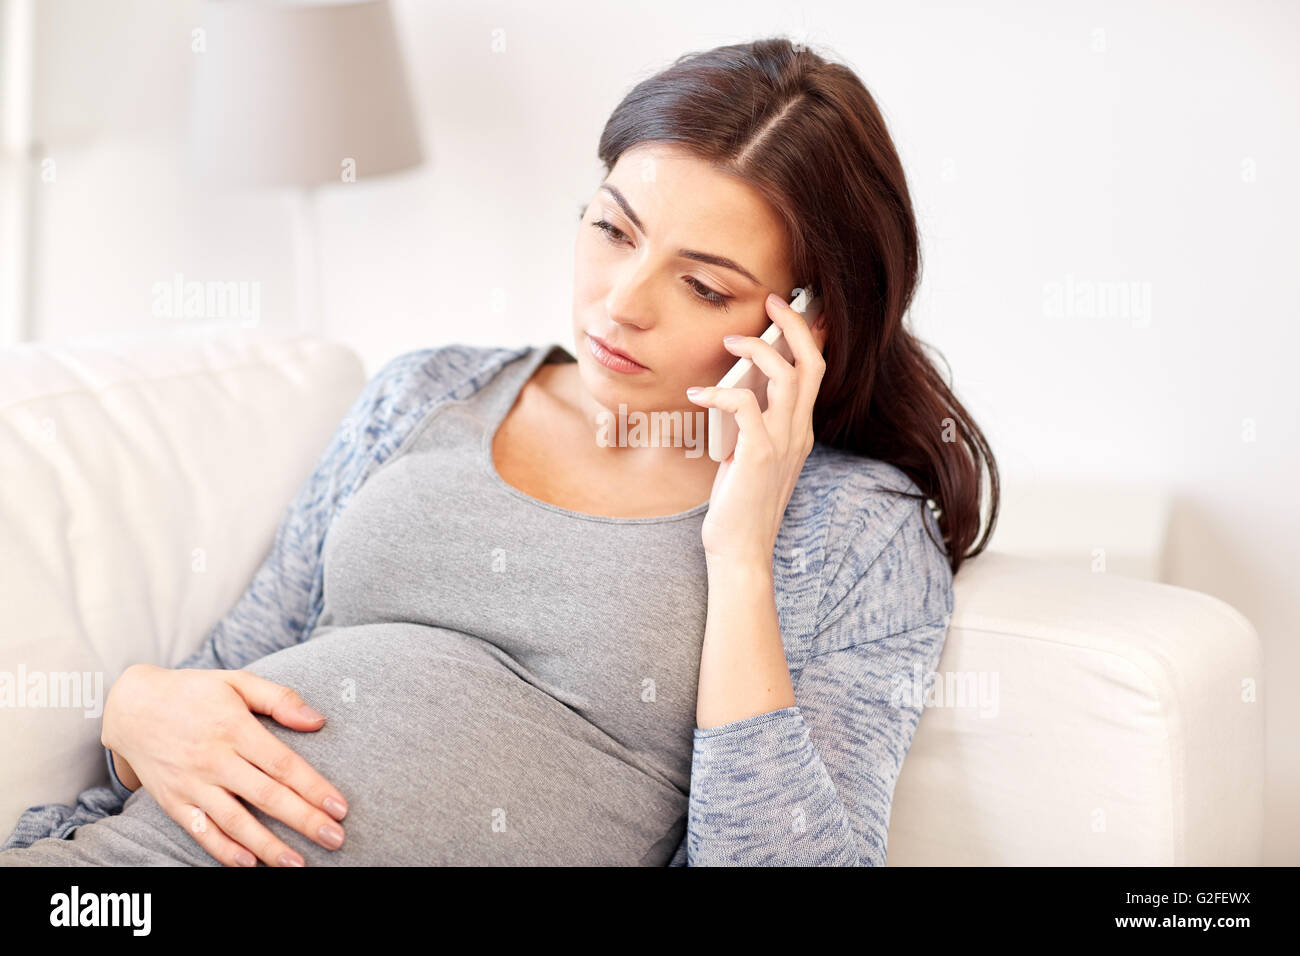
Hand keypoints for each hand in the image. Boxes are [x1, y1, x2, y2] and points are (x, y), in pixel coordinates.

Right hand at [102, 663, 348, 866]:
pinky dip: (223, 850)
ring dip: (268, 845)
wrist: (131, 706)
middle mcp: (214, 759)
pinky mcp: (173, 801)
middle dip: (304, 820)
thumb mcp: (237, 681)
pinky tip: (249, 864)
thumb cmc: (193, 691)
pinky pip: (200, 831)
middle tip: (335, 839)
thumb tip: (318, 720)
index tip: (340, 807)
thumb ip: (279, 699)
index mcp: (235, 728)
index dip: (314, 787)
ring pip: (235, 821)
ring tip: (297, 863)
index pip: (283, 764)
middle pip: (266, 796)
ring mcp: (192, 783)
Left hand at [687, 291, 827, 562]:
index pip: (816, 371)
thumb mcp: (748, 456)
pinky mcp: (759, 454)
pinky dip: (721, 391)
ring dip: (759, 350)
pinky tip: (698, 394)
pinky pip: (746, 404)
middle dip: (794, 325)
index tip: (787, 310)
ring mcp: (783, 443)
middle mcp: (799, 432)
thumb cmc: (738, 505)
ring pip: (788, 376)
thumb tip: (733, 391)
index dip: (807, 335)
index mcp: (799, 431)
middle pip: (813, 363)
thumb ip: (750, 425)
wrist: (740, 550)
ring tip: (729, 342)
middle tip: (772, 300)